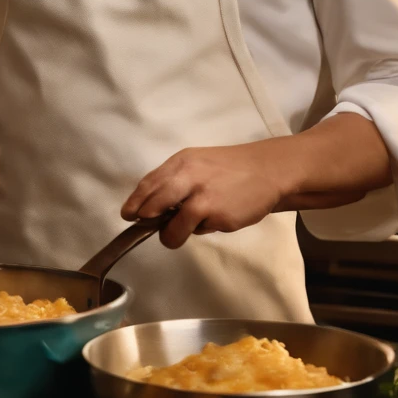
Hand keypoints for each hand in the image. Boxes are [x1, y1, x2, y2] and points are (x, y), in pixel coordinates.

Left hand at [121, 140, 371, 248]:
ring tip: (175, 234)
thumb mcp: (199, 163)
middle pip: (154, 201)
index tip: (128, 214)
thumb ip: (176, 179)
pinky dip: (198, 231)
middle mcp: (189, 176)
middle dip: (146, 217)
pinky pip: (198, 230)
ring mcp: (204, 197)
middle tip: (146, 223)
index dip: (135, 201)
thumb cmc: (231, 168)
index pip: (149, 183)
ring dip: (170, 235)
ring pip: (173, 225)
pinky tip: (210, 222)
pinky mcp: (219, 215)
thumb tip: (152, 204)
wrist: (269, 169)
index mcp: (182, 162)